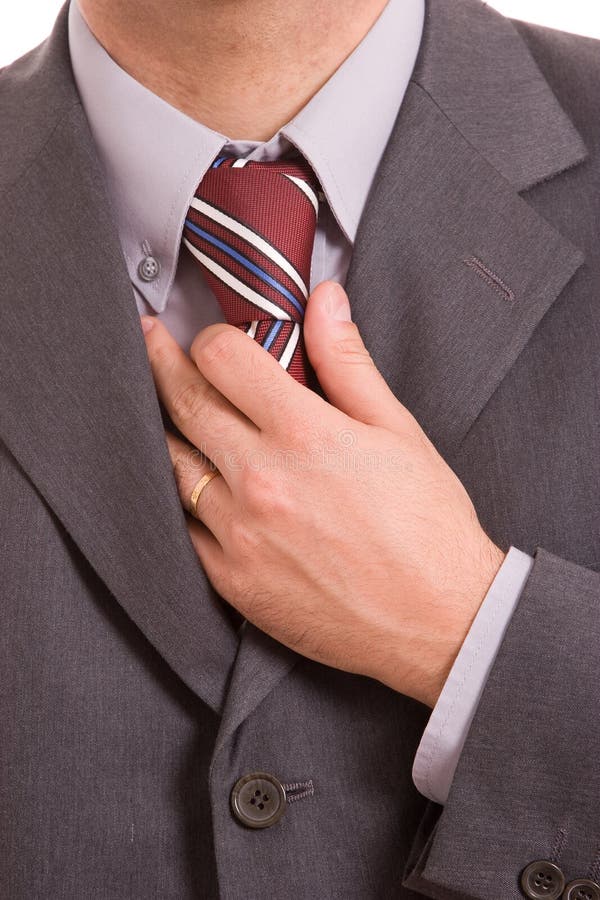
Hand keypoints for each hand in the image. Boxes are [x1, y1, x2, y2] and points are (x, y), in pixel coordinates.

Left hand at [141, 282, 504, 707]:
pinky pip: (182, 528)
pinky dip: (183, 499)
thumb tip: (324, 299)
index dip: (213, 338)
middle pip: (184, 402)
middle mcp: (260, 478)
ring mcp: (239, 533)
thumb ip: (348, 361)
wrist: (439, 621)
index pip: (222, 358)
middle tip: (150, 342)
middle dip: (162, 362)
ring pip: (172, 464)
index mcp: (303, 433)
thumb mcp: (396, 430)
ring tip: (165, 412)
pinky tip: (191, 485)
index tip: (214, 341)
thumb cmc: (427, 525)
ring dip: (167, 431)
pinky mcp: (231, 580)